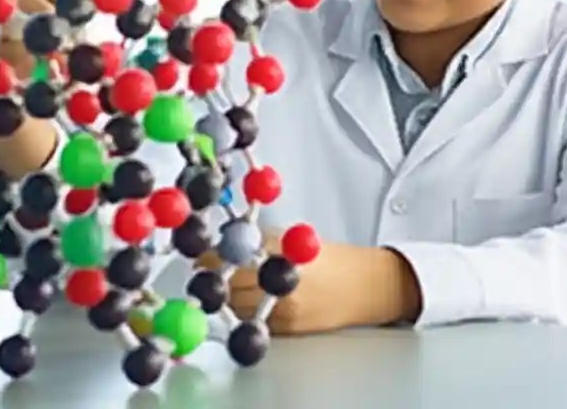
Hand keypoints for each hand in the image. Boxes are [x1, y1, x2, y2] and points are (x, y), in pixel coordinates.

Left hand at [200, 234, 421, 334]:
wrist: (366, 287)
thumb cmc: (334, 259)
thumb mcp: (294, 238)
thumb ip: (261, 241)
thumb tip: (225, 241)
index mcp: (284, 252)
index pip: (234, 256)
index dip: (212, 257)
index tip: (201, 254)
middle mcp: (283, 282)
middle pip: (230, 284)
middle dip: (213, 278)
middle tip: (203, 272)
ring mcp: (285, 308)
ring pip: (237, 306)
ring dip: (225, 296)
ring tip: (223, 286)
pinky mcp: (288, 328)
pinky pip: (253, 320)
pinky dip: (243, 310)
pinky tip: (244, 301)